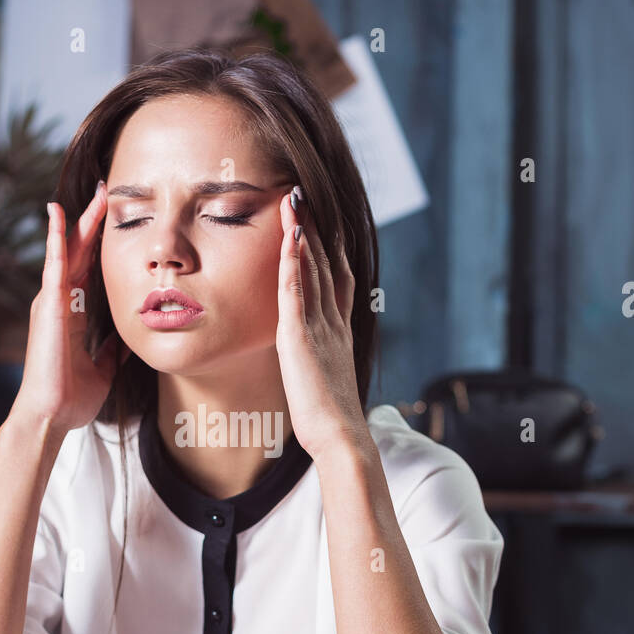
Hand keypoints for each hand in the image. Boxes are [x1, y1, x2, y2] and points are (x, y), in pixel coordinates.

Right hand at [10, 185, 126, 434]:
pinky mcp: (48, 307)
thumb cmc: (72, 398)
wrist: (52, 416)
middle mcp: (60, 302)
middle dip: (93, 223)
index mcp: (73, 314)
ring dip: (80, 222)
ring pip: (67, 252)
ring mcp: (51, 302)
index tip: (114, 221)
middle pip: (78, 253)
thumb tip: (131, 338)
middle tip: (108, 193)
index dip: (100, 245)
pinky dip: (56, 238)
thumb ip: (114, 350)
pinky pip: (53, 265)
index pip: (88, 270)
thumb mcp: (104, 368)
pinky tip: (58, 214)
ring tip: (96, 194)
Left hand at [276, 188, 369, 463]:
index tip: (322, 222)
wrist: (341, 439)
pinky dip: (295, 261)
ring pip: (314, 269)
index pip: (336, 280)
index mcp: (338, 332)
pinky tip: (291, 236)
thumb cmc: (330, 421)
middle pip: (327, 264)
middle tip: (307, 195)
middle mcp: (333, 322)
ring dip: (304, 232)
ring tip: (295, 199)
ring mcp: (320, 327)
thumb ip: (317, 362)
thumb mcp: (322, 381)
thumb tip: (309, 359)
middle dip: (318, 228)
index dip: (329, 249)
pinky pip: (297, 291)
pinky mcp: (302, 337)